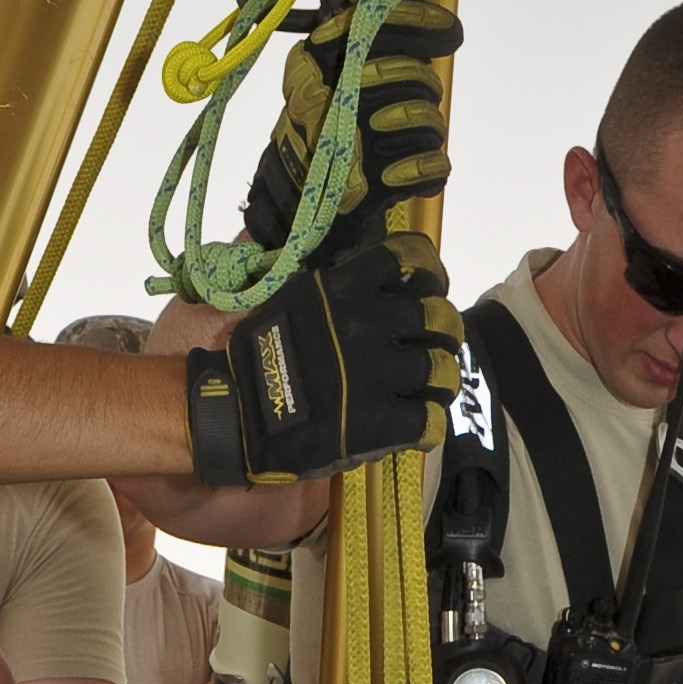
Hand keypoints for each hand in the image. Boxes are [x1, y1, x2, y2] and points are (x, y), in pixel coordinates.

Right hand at [185, 243, 460, 490]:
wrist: (239, 413)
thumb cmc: (259, 356)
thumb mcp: (297, 300)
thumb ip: (339, 291)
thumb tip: (372, 282)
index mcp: (348, 289)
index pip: (413, 258)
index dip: (430, 274)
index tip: (428, 290)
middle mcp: (370, 325)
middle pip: (439, 318)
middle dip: (443, 333)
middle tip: (434, 346)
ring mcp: (378, 375)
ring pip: (443, 369)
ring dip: (442, 379)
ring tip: (431, 388)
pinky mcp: (379, 424)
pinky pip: (431, 419)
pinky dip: (430, 423)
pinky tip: (418, 425)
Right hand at [242, 0, 460, 258]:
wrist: (294, 200)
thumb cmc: (322, 129)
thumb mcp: (326, 74)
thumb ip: (365, 44)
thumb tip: (436, 22)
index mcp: (318, 59)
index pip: (377, 22)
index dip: (422, 22)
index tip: (452, 31)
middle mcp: (332, 93)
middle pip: (412, 73)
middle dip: (427, 88)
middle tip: (421, 99)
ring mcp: (349, 139)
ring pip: (424, 117)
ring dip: (431, 129)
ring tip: (418, 137)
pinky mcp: (367, 183)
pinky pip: (429, 165)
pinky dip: (433, 168)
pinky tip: (424, 169)